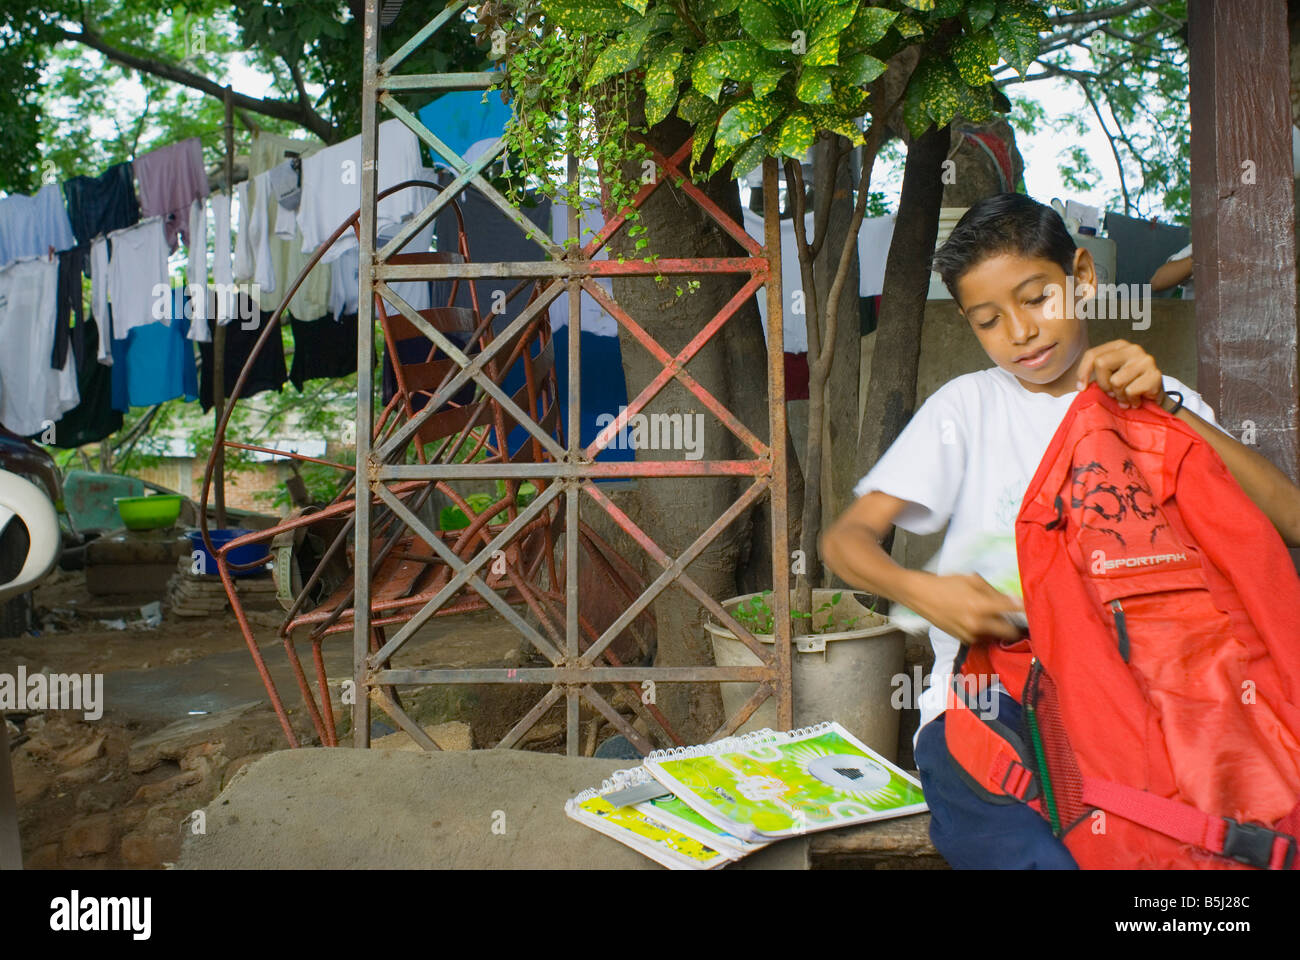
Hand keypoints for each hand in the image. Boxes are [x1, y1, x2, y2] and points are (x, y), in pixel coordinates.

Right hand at [907, 572, 1024, 645]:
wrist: (921, 596)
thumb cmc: (946, 584)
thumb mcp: (972, 579)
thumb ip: (994, 591)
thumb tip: (1014, 600)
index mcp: (980, 605)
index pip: (1013, 609)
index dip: (1026, 609)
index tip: (1034, 608)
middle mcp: (977, 624)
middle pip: (1010, 633)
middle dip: (1017, 626)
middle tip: (1021, 619)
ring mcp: (970, 634)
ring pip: (997, 637)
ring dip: (1001, 630)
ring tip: (996, 618)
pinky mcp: (964, 640)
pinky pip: (984, 639)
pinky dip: (987, 632)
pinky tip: (982, 622)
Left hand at [1074, 339, 1165, 409]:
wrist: (1155, 400)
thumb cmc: (1128, 387)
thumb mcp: (1110, 377)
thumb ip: (1097, 376)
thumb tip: (1080, 387)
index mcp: (1119, 346)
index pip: (1092, 354)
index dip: (1083, 372)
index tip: (1081, 388)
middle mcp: (1133, 349)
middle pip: (1101, 364)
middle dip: (1103, 384)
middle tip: (1113, 393)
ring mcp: (1145, 360)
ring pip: (1116, 381)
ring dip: (1120, 396)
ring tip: (1128, 398)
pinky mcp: (1155, 374)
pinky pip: (1130, 391)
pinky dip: (1132, 401)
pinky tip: (1138, 400)